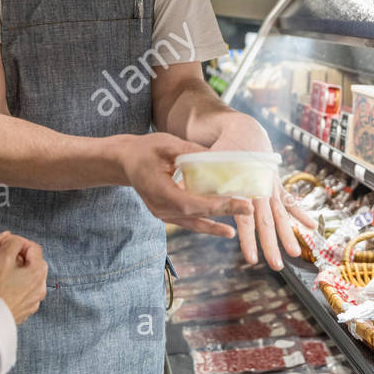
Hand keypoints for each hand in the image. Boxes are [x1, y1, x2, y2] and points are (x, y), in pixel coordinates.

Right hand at [0, 232, 47, 324]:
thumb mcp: (3, 257)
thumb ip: (12, 243)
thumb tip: (15, 240)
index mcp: (38, 272)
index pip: (34, 247)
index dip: (20, 242)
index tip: (7, 244)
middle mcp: (40, 287)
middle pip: (33, 263)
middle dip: (19, 257)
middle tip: (4, 258)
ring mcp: (33, 300)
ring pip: (29, 279)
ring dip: (18, 273)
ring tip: (1, 273)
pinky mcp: (25, 310)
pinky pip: (23, 293)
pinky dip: (15, 287)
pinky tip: (2, 288)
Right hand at [118, 133, 254, 237]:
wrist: (124, 161)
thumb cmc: (144, 150)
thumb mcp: (166, 144)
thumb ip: (190, 151)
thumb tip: (218, 157)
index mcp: (159, 190)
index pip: (191, 203)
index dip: (215, 205)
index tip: (238, 202)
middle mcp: (160, 207)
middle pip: (195, 215)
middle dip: (224, 213)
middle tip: (249, 210)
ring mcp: (162, 213)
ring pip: (193, 223)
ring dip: (216, 225)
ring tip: (237, 230)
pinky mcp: (166, 213)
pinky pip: (188, 222)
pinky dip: (206, 224)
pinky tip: (224, 229)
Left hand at [209, 113, 315, 270]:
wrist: (244, 131)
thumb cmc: (222, 151)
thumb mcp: (209, 164)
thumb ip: (200, 181)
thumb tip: (182, 192)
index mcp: (242, 187)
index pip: (245, 219)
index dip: (249, 240)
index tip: (252, 260)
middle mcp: (260, 189)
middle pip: (267, 222)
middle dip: (272, 245)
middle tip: (277, 266)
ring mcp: (271, 187)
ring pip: (281, 215)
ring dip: (288, 234)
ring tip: (296, 254)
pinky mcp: (277, 185)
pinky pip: (291, 201)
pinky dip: (301, 214)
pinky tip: (312, 228)